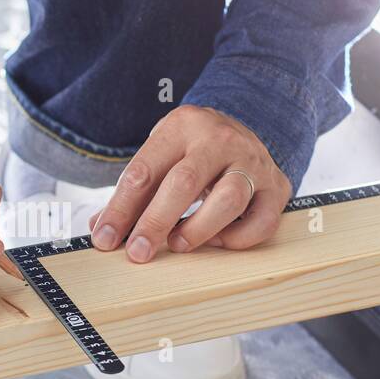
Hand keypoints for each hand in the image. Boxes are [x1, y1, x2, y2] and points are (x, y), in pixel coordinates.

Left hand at [90, 104, 291, 261]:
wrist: (243, 132)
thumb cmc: (192, 153)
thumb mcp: (161, 156)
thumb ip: (134, 192)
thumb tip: (102, 230)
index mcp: (182, 126)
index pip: (145, 170)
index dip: (121, 209)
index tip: (104, 238)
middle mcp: (220, 139)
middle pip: (184, 182)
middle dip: (155, 222)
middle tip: (138, 252)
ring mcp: (253, 162)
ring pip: (228, 200)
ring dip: (197, 230)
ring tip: (177, 244)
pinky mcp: (277, 187)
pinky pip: (261, 222)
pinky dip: (236, 240)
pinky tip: (216, 241)